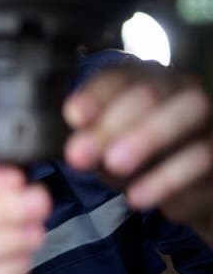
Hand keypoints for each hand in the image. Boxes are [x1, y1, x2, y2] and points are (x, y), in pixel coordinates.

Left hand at [63, 62, 212, 231]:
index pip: (118, 78)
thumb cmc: (133, 153)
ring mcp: (206, 118)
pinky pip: (201, 159)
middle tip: (81, 152)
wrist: (179, 188)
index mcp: (142, 80)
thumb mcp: (104, 146)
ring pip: (188, 114)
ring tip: (114, 165)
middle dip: (113, 121)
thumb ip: (90, 139)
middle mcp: (178, 91)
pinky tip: (137, 196)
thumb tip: (77, 141)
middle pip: (151, 92)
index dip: (95, 95)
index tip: (74, 116)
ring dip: (147, 138)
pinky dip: (165, 179)